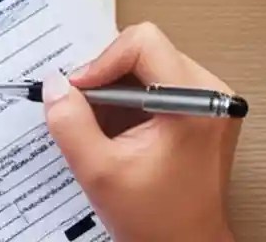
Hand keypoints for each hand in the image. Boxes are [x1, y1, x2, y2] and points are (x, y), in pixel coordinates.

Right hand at [43, 23, 240, 241]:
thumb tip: (55, 86)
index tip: (80, 89)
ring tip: (103, 125)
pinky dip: (129, 99)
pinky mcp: (201, 111)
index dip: (102, 61)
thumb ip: (71, 123)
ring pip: (148, 64)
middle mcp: (210, 95)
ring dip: (116, 88)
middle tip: (84, 107)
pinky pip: (158, 83)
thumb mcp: (99, 172)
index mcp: (194, 104)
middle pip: (145, 50)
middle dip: (106, 76)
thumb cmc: (157, 220)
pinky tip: (118, 130)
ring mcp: (209, 102)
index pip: (143, 43)